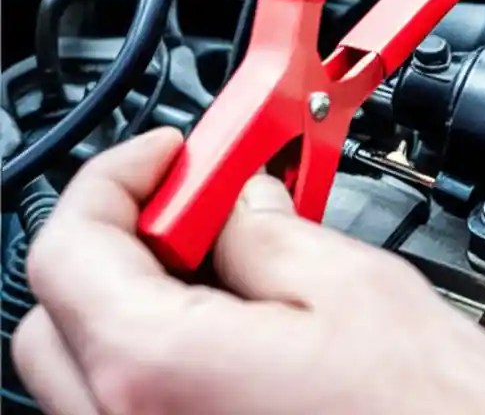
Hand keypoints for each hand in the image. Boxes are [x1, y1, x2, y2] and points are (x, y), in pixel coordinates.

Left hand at [14, 128, 484, 414]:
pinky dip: (169, 359)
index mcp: (157, 369)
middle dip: (127, 240)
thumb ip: (274, 232)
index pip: (70, 246)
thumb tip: (241, 204)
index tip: (172, 155)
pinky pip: (138, 410)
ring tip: (237, 267)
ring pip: (94, 368)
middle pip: (62, 312)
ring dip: (146, 301)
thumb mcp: (362, 290)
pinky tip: (245, 333)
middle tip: (208, 204)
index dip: (117, 178)